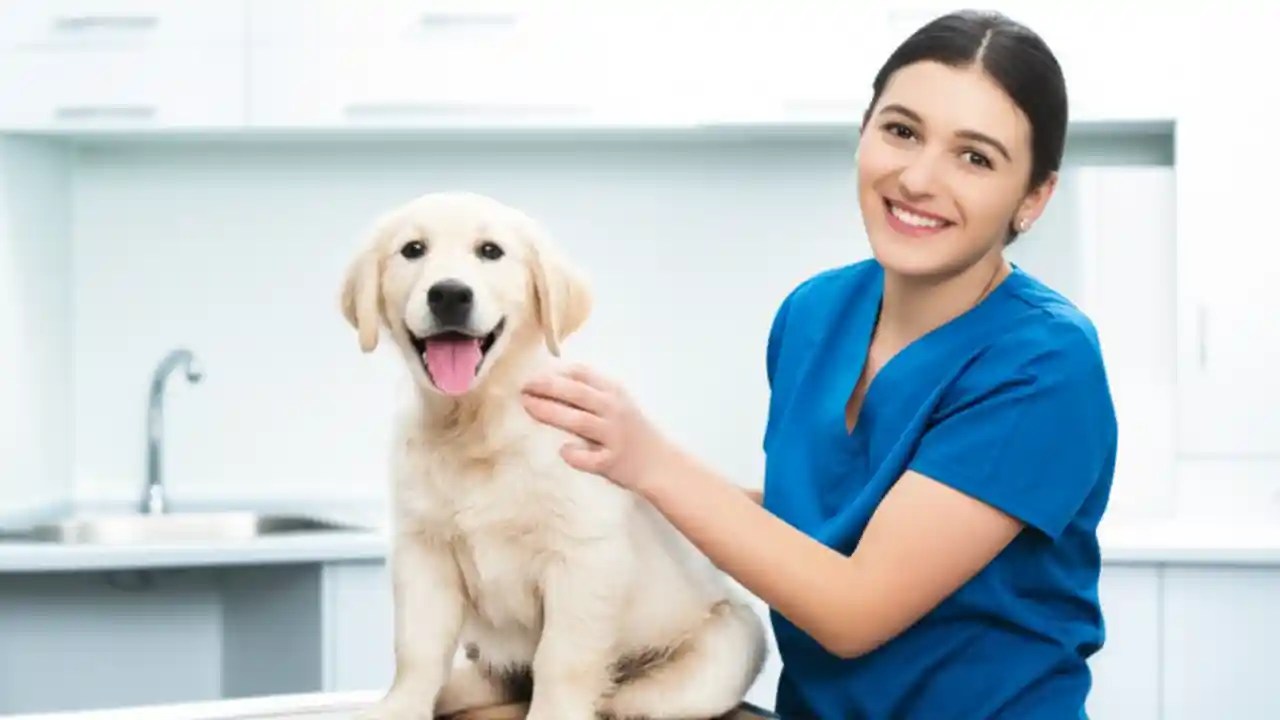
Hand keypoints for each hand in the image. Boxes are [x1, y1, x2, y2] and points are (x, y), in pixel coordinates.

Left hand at [521, 364, 672, 494]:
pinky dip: (574, 454)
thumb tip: (550, 381)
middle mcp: (613, 409)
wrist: (660, 463)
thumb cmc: (631, 430)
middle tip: (523, 387)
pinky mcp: (612, 461)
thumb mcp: (617, 403)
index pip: (582, 374)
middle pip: (576, 393)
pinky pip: (589, 458)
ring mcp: (613, 435)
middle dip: (547, 387)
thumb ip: (590, 393)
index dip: (556, 372)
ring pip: (578, 421)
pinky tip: (563, 451)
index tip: (533, 375)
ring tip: (528, 407)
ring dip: (550, 412)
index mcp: (613, 391)